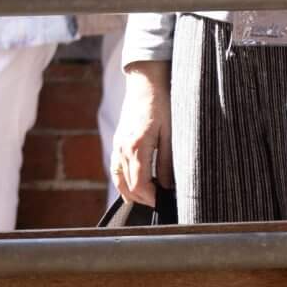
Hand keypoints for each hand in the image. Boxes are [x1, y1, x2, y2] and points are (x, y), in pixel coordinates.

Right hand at [109, 61, 172, 206]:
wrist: (146, 83)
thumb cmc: (162, 105)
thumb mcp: (171, 135)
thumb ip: (167, 163)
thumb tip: (166, 186)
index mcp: (136, 147)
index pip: (139, 186)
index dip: (152, 199)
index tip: (167, 202)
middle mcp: (122, 148)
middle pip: (127, 186)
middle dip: (144, 199)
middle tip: (163, 202)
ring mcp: (117, 145)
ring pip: (119, 179)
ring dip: (132, 192)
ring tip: (150, 198)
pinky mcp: (117, 141)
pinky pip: (116, 168)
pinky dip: (123, 181)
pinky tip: (134, 186)